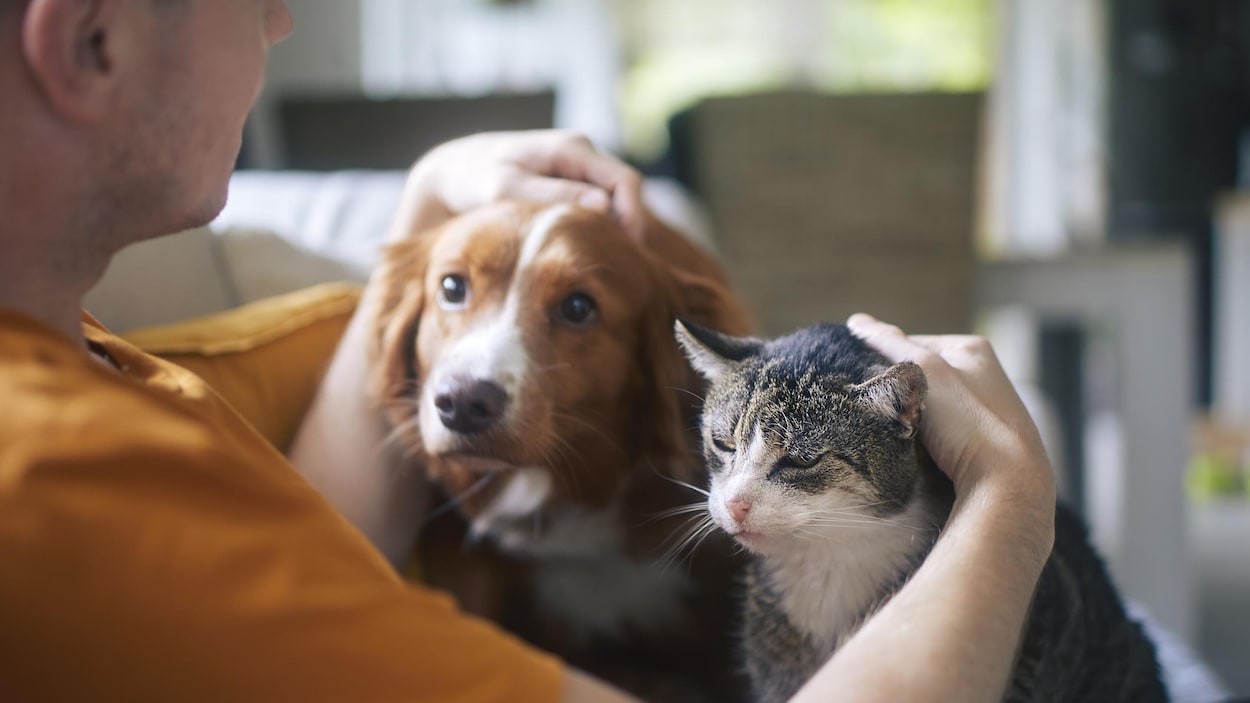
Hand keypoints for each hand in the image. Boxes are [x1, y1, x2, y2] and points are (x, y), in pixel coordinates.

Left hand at [396, 130, 645, 239]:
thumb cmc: (472, 180)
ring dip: (611, 230)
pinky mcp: (568, 184)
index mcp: (571, 148)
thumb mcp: (505, 188)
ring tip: (601, 263)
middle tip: (616, 266)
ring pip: (612, 202)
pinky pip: (595, 206)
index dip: (633, 217)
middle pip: (625, 193)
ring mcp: (576, 169)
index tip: (624, 252)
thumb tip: (602, 205)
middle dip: (626, 227)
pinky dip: (595, 229)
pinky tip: (584, 253)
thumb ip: (552, 195)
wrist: (451, 175)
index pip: (625, 181)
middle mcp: (581, 154)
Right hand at [847, 314, 1055, 517]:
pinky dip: (925, 438)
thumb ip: (889, 344)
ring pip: (929, 406)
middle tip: (881, 408)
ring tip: (900, 431)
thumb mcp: (923, 372)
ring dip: (910, 416)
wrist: (1006, 482)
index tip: (867, 381)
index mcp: (972, 348)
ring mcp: (984, 409)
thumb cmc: (968, 421)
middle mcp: (983, 374)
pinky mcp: (983, 441)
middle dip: (899, 390)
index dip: (884, 360)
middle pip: (920, 375)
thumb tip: (858, 321)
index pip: (911, 343)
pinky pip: (941, 432)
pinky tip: (920, 450)